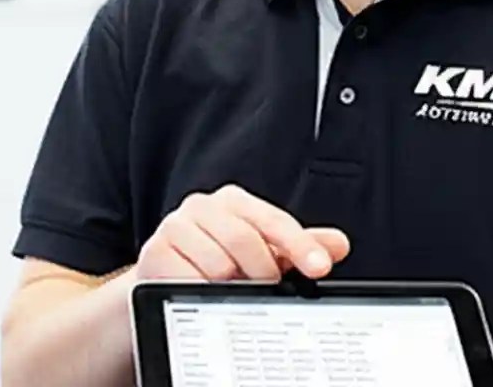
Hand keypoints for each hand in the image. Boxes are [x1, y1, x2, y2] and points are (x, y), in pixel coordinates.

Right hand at [135, 185, 349, 281]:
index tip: (319, 267)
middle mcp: (202, 206)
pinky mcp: (154, 251)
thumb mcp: (263, 253)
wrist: (165, 276)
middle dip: (262, 271)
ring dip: (229, 285)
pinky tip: (203, 290)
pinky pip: (190, 279)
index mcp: (233, 201)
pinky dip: (203, 291)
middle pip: (246, 241)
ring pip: (219, 264)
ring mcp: (175, 227)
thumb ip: (299, 247)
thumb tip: (338, 245)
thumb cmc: (220, 261)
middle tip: (265, 288)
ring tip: (228, 288)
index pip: (273, 220)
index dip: (299, 244)